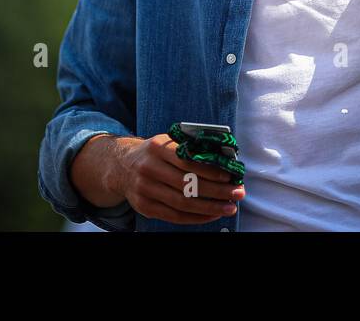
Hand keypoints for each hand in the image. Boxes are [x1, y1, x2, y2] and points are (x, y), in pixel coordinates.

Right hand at [80, 133, 244, 224]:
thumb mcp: (166, 141)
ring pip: (182, 203)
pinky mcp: (145, 207)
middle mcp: (149, 169)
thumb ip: (189, 147)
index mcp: (157, 148)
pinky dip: (196, 218)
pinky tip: (212, 214)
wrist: (122, 166)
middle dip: (216, 191)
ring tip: (229, 207)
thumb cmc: (154, 153)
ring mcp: (145, 190)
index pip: (188, 161)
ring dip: (210, 207)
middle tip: (237, 193)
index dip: (210, 171)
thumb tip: (223, 157)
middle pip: (187, 185)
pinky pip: (174, 216)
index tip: (229, 176)